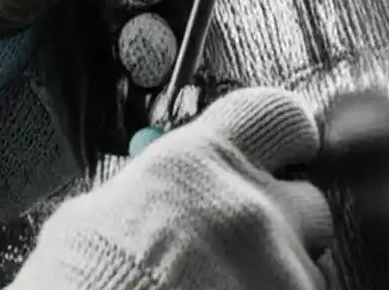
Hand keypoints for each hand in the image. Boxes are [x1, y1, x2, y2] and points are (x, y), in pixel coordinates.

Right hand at [12, 88, 333, 289]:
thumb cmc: (79, 289)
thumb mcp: (90, 222)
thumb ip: (147, 194)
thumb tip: (164, 193)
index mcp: (199, 166)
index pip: (277, 116)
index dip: (282, 139)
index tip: (278, 154)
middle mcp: (253, 212)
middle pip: (309, 202)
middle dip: (283, 226)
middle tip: (241, 249)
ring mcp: (284, 276)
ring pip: (303, 270)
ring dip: (272, 279)